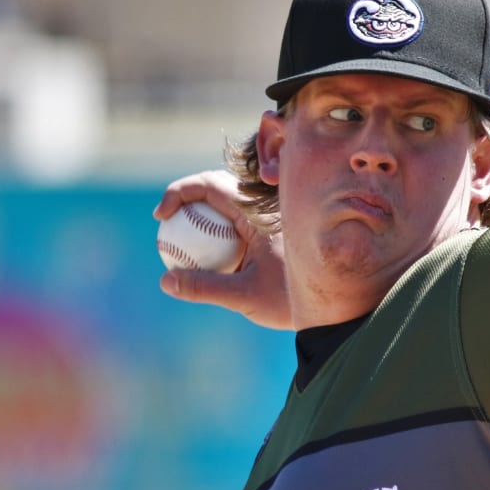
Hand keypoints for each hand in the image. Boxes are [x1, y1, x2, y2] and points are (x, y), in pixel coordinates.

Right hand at [154, 170, 292, 329]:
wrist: (328, 305)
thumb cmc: (290, 299)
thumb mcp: (245, 296)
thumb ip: (205, 288)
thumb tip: (166, 281)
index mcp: (258, 212)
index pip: (210, 184)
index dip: (178, 191)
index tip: (161, 215)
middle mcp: (261, 210)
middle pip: (212, 189)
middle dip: (183, 201)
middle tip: (164, 225)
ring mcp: (262, 221)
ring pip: (221, 207)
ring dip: (195, 217)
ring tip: (176, 245)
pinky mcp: (263, 235)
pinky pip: (230, 226)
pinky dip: (210, 235)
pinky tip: (198, 262)